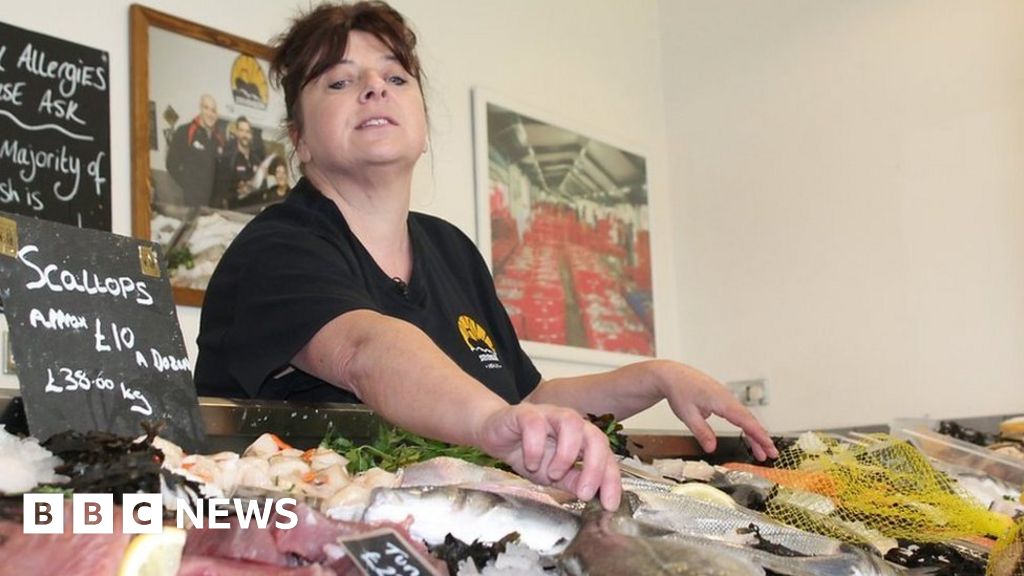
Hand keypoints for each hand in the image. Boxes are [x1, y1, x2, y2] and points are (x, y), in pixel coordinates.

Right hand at [474, 403, 620, 509]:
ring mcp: (549, 415)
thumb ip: (573, 481)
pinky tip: (531, 463)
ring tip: (553, 474)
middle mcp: (570, 423)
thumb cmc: (527, 452)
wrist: (495, 435)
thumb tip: (594, 496)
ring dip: (566, 453)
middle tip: (584, 493)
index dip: (610, 479)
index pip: (605, 455)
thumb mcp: (553, 475)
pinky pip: (536, 424)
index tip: (609, 504)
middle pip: (595, 436)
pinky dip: (536, 447)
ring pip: (571, 423)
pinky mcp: (525, 413)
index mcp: (581, 438)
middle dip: (594, 467)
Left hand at [651, 361, 777, 460]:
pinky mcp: (722, 400)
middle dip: (761, 438)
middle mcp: (727, 398)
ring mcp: (726, 398)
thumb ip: (701, 432)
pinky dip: (746, 426)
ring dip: (754, 435)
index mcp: (721, 401)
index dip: (758, 435)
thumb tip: (711, 448)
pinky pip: (738, 414)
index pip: (745, 420)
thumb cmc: (679, 391)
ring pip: (745, 418)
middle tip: (771, 454)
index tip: (768, 446)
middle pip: (749, 421)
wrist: (672, 375)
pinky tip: (749, 437)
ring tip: (761, 453)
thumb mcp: (687, 415)